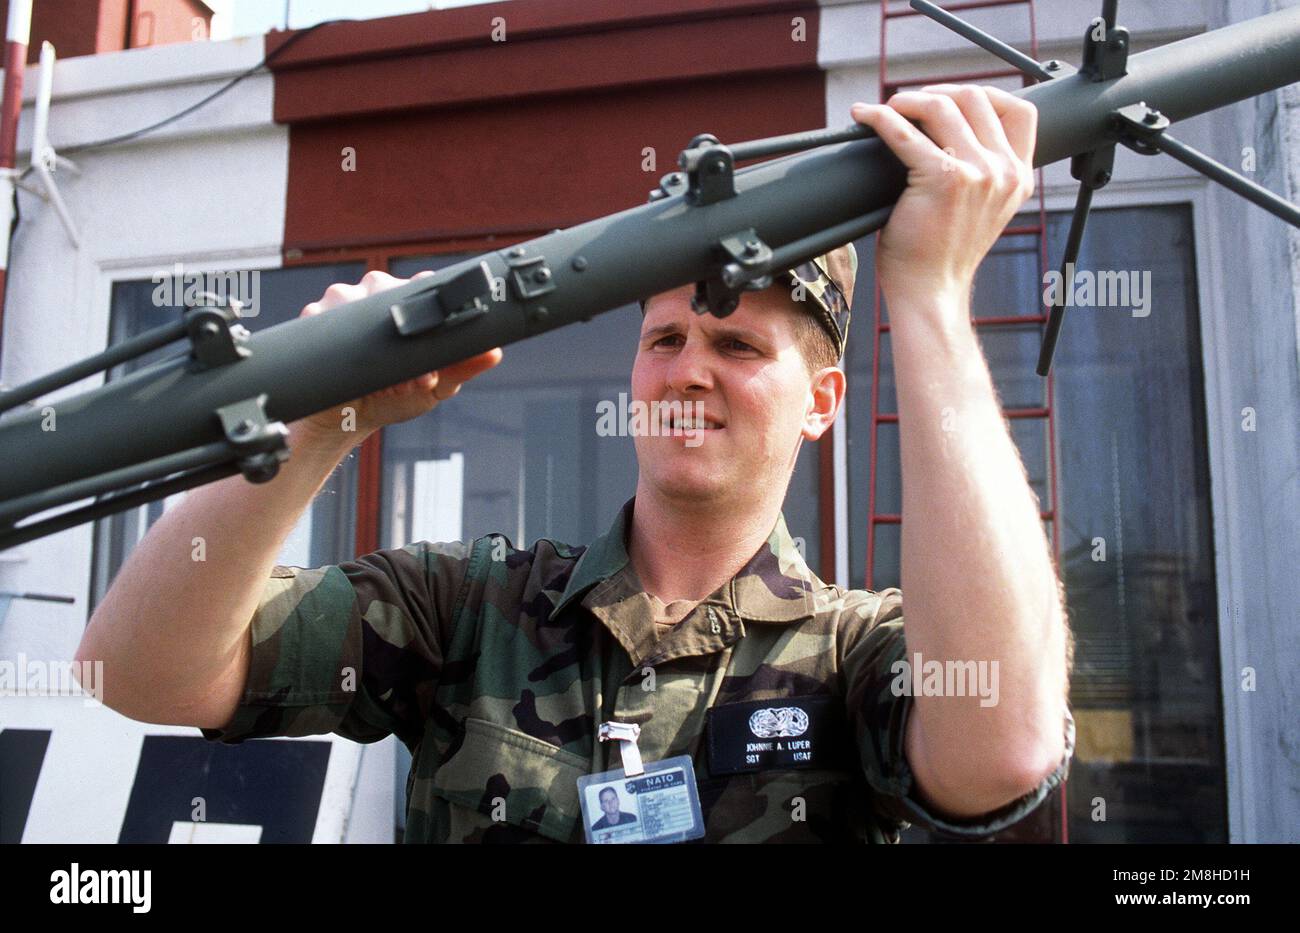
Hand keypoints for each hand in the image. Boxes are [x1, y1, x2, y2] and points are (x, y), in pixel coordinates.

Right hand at [294, 270, 502, 442]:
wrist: (344, 421)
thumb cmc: (391, 396)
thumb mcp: (435, 386)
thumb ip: (462, 366)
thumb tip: (494, 352)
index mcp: (406, 301)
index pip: (425, 282)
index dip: (433, 303)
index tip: (438, 334)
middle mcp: (374, 293)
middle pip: (388, 287)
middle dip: (403, 331)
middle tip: (416, 376)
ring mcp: (341, 302)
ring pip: (356, 300)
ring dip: (374, 344)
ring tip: (391, 383)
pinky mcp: (313, 318)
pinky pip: (327, 319)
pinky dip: (345, 350)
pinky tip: (357, 374)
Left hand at [851, 85, 1036, 308]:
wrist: (932, 291)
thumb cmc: (945, 253)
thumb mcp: (984, 209)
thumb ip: (984, 172)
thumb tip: (952, 129)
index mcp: (1019, 177)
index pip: (1021, 110)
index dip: (984, 93)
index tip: (951, 99)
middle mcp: (1004, 172)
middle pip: (976, 98)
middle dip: (937, 92)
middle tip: (909, 103)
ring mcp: (977, 174)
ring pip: (942, 106)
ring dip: (908, 100)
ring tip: (888, 109)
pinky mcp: (942, 179)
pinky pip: (904, 132)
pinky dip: (879, 117)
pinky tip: (864, 117)